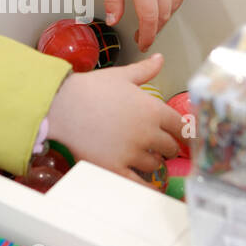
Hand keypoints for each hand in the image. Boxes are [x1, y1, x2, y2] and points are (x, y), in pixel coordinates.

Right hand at [46, 52, 182, 184]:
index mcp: (153, 110)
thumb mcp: (121, 76)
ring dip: (154, 163)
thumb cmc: (91, 88)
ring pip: (155, 165)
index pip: (181, 127)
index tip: (183, 137)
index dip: (183, 133)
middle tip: (161, 148)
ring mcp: (132, 153)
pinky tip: (149, 186)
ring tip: (147, 160)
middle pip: (170, 148)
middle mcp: (147, 134)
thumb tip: (160, 59)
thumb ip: (145, 70)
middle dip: (167, 148)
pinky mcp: (115, 168)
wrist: (62, 105)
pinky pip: (138, 183)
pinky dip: (146, 186)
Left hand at [100, 0, 186, 50]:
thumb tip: (114, 20)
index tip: (143, 43)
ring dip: (164, 16)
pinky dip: (173, 2)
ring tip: (151, 20)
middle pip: (165, 14)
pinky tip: (162, 3)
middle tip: (143, 34)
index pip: (151, 17)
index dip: (148, 35)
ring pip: (175, 4)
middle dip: (155, 29)